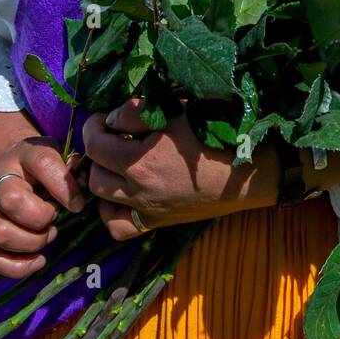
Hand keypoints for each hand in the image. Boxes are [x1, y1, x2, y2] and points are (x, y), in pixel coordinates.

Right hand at [0, 135, 85, 277]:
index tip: (78, 204)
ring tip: (49, 234)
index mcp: (24, 155)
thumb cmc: (44, 166)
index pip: (42, 163)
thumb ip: (73, 170)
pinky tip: (39, 260)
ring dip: (32, 242)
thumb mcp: (60, 156)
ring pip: (0, 233)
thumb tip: (78, 193)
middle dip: (41, 218)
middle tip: (55, 218)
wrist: (12, 168)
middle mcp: (0, 180)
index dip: (64, 186)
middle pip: (12, 201)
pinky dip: (18, 267)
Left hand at [82, 98, 280, 240]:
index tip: (102, 118)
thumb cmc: (215, 135)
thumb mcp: (176, 112)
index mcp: (140, 162)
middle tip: (110, 137)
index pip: (95, 145)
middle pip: (95, 173)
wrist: (246, 173)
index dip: (93, 127)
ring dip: (102, 178)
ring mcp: (146, 210)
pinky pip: (119, 226)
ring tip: (115, 163)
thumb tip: (111, 120)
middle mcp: (138, 191)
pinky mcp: (157, 222)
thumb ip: (137, 113)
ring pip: (102, 199)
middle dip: (97, 152)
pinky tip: (121, 196)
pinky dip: (112, 211)